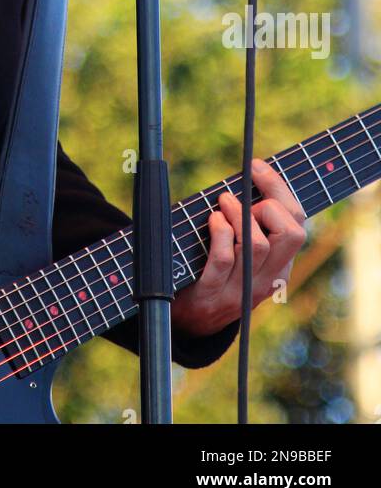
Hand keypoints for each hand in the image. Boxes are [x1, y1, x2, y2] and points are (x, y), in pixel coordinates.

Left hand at [170, 159, 306, 338]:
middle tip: (244, 198)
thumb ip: (251, 222)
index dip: (279, 189)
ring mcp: (242, 290)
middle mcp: (268, 279)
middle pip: (292, 233)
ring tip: (223, 202)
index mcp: (280, 266)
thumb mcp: (243, 251)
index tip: (256, 166)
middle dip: (269, 202)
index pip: (297, 224)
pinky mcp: (213, 294)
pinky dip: (220, 231)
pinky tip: (213, 220)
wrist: (190, 321)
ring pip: (259, 245)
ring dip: (239, 214)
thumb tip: (250, 175)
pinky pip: (225, 258)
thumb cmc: (215, 268)